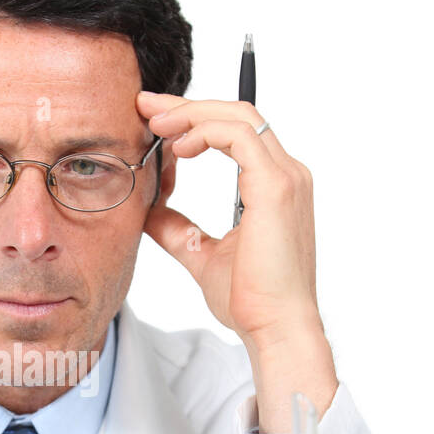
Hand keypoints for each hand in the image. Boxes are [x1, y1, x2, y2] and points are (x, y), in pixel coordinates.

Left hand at [136, 91, 336, 432]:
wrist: (274, 328)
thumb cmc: (250, 300)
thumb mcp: (200, 253)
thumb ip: (176, 228)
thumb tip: (149, 210)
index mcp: (275, 185)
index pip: (236, 131)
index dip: (195, 117)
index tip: (154, 119)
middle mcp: (288, 174)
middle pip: (238, 114)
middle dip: (188, 104)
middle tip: (145, 106)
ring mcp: (286, 178)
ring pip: (239, 117)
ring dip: (192, 113)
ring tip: (155, 125)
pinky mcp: (276, 187)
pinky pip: (239, 137)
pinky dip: (204, 131)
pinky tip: (176, 148)